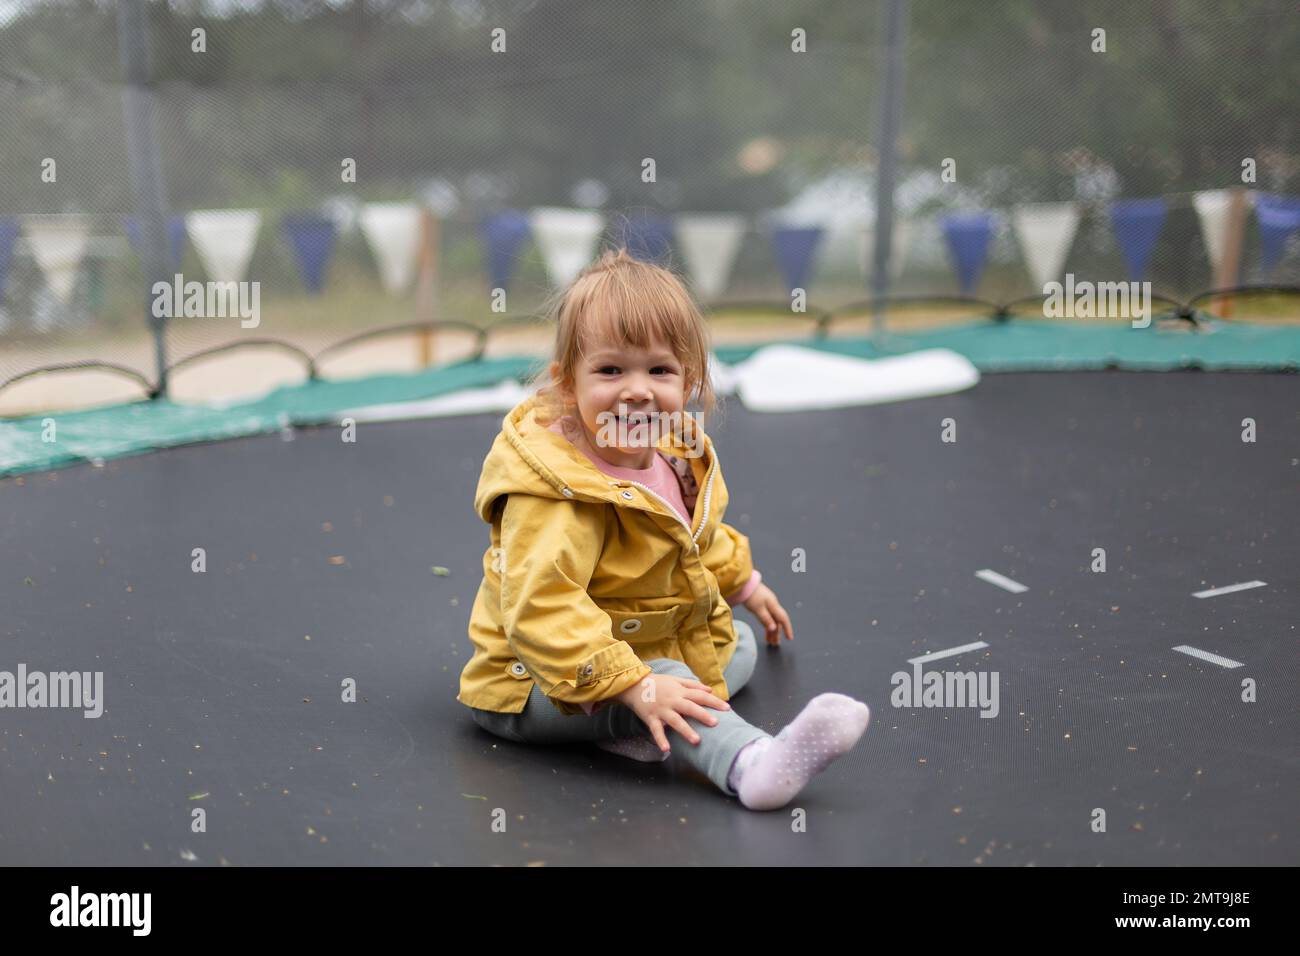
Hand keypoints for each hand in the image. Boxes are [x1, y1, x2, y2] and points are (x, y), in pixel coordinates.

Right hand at [615, 673, 731, 754]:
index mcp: (679, 691)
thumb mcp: (675, 680)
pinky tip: (667, 749)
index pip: (699, 695)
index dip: (713, 701)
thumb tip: (710, 690)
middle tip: (715, 723)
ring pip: (675, 721)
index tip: (727, 708)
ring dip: (686, 731)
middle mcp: (672, 701)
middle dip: (702, 715)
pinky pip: (656, 731)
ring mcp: (661, 710)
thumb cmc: (657, 684)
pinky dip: (661, 740)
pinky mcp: (651, 718)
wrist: (634, 685)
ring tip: (697, 741)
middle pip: (689, 708)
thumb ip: (693, 685)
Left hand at [742, 583, 793, 644]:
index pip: (783, 619)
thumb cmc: (750, 595)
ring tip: (769, 641)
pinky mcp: (762, 603)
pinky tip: (766, 630)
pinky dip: (767, 624)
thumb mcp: (757, 609)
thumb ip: (766, 619)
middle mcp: (773, 605)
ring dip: (771, 630)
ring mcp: (767, 604)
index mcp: (773, 605)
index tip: (790, 638)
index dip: (787, 629)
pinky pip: (767, 616)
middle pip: (777, 621)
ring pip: (772, 619)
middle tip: (775, 643)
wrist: (743, 583)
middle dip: (777, 633)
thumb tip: (774, 629)